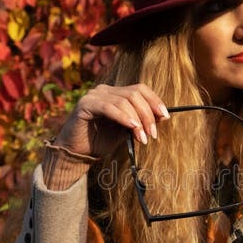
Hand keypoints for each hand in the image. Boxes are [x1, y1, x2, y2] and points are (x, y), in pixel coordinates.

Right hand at [55, 83, 169, 157]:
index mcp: (115, 94)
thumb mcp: (126, 131)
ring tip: (143, 138)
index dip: (155, 101)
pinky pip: (109, 107)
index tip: (166, 117)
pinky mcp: (85, 104)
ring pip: (124, 100)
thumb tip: (163, 116)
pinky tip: (132, 128)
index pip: (140, 89)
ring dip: (138, 120)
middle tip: (153, 134)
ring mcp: (94, 95)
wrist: (77, 153)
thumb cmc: (101, 141)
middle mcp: (105, 90)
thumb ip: (141, 121)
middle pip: (134, 94)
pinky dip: (123, 117)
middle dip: (148, 114)